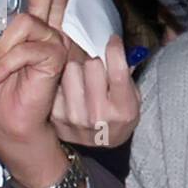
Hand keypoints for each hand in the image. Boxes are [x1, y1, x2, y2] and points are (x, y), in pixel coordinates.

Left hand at [51, 34, 138, 148]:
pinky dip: (63, 80)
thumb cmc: (118, 114)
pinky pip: (56, 81)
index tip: (112, 41)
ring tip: (82, 78)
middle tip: (96, 66)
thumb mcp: (132, 97)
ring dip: (77, 68)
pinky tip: (70, 87)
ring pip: (70, 69)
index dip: (114, 49)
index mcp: (123, 110)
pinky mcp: (56, 116)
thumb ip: (125, 71)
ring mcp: (74, 117)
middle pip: (91, 64)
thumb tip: (113, 42)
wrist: (100, 146)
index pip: (117, 70)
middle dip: (95, 61)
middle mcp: (97, 116)